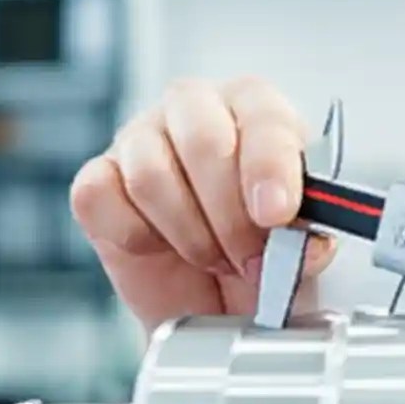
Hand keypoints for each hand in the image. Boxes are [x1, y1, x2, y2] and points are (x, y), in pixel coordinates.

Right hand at [70, 76, 337, 332]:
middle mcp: (194, 109)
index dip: (269, 168)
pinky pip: (100, 199)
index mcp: (254, 105)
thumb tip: (303, 242)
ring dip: (190, 236)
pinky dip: (136, 236)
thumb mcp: (303, 240)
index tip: (276, 214)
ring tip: (215, 258)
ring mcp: (138, 138)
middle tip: (251, 258)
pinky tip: (163, 248)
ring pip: (151, 177)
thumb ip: (307, 232)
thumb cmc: (265, 249)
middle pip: (202, 141)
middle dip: (229, 216)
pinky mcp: (97, 180)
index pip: (262, 118)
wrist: (223, 297)